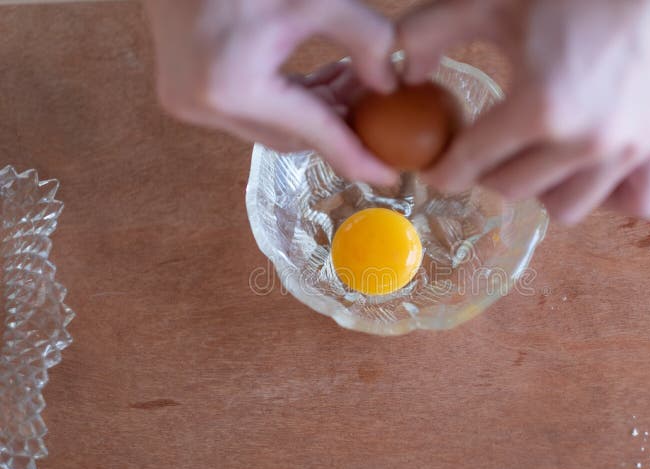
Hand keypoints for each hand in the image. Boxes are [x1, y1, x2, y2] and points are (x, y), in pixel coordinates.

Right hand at [144, 0, 397, 184]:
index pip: (313, 134)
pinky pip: (249, 114)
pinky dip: (285, 103)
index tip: (390, 174)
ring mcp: (188, 103)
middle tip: (375, 99)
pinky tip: (316, 80)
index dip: (358, 155)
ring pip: (271, 128)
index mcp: (233, 87)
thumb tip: (390, 84)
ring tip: (350, 81)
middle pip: (291, 137)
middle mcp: (204, 107)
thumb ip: (366, 39)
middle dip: (338, 124)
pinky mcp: (184, 93)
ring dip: (313, 113)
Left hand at [399, 0, 649, 222]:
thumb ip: (428, 34)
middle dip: (489, 171)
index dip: (444, 170)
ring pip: (567, 208)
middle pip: (512, 191)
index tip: (439, 166)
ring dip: (544, 189)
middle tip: (488, 146)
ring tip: (539, 155)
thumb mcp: (487, 0)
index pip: (469, 166)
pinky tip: (592, 166)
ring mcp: (629, 149)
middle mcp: (584, 141)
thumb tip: (399, 77)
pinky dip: (610, 195)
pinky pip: (636, 204)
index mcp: (537, 107)